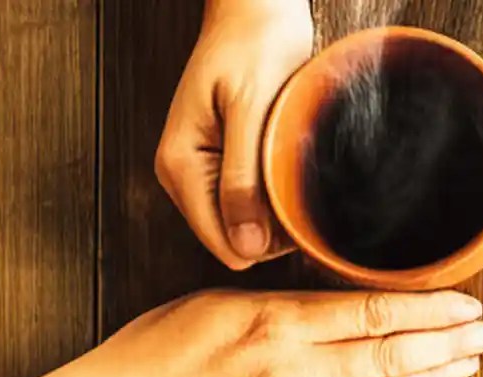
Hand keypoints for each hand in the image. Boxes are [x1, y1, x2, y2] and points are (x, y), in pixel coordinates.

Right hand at [62, 289, 482, 376]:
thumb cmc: (162, 348)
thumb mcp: (223, 301)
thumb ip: (292, 302)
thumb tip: (357, 301)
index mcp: (277, 323)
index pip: (374, 313)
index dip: (430, 310)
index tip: (468, 303)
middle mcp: (294, 373)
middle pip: (393, 355)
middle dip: (451, 344)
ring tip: (470, 363)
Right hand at [156, 0, 312, 268]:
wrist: (259, 14)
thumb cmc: (255, 48)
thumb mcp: (252, 114)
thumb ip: (244, 181)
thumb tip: (246, 247)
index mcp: (180, 165)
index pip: (225, 245)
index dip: (269, 241)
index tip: (300, 213)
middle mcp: (183, 175)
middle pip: (237, 241)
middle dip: (275, 226)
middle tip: (301, 183)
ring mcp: (203, 172)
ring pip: (248, 226)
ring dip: (279, 209)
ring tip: (294, 167)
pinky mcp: (223, 165)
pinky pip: (254, 204)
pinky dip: (278, 195)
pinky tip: (290, 168)